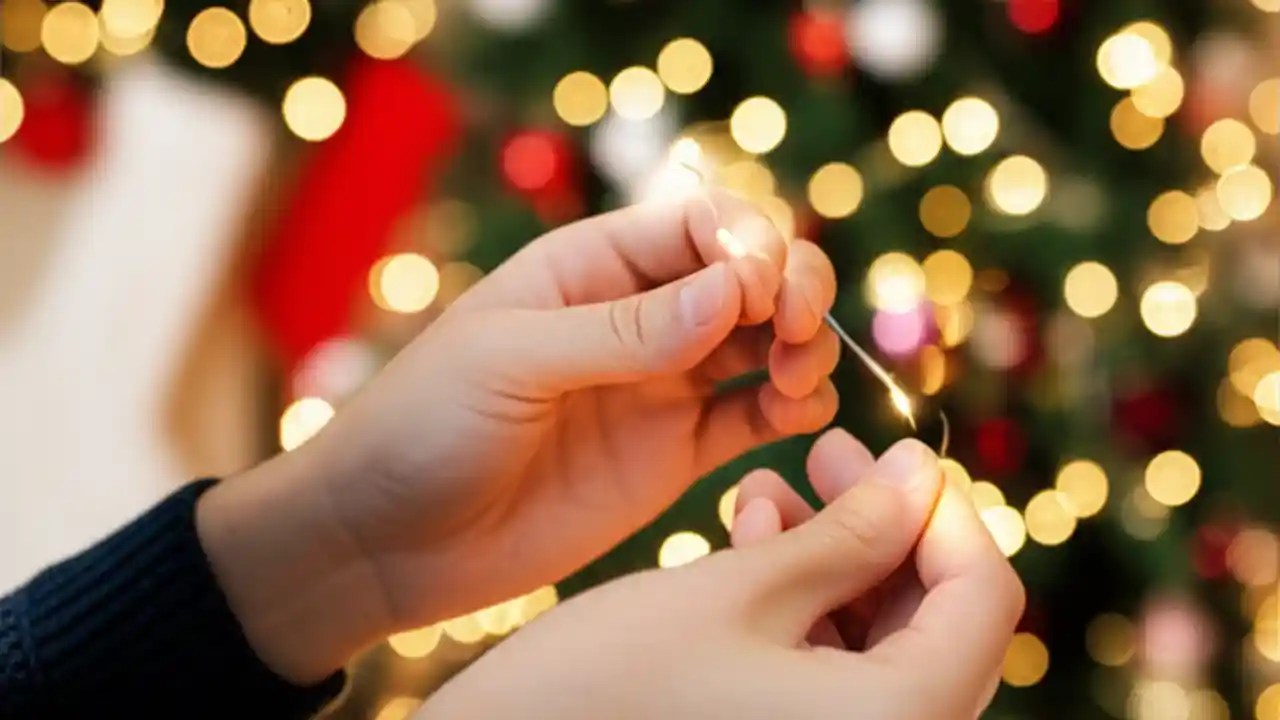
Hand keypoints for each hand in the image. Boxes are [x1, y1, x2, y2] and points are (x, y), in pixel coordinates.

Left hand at [197, 193, 840, 681]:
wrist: (383, 541)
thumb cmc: (421, 427)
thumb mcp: (510, 361)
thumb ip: (624, 331)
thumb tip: (734, 291)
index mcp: (590, 267)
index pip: (699, 223)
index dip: (748, 242)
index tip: (760, 289)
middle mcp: (637, 318)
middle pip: (748, 276)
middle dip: (793, 288)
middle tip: (796, 331)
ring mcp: (659, 387)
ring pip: (764, 344)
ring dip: (803, 348)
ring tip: (793, 381)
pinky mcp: (672, 456)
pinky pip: (753, 419)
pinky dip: (792, 409)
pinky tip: (798, 414)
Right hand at [418, 437, 1023, 719]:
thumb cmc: (608, 683)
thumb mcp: (740, 589)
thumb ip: (849, 532)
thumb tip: (919, 476)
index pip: (983, 598)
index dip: (945, 510)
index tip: (890, 452)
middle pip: (938, 624)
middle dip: (882, 528)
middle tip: (825, 455)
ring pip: (881, 644)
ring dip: (834, 562)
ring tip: (762, 492)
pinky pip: (834, 678)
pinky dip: (804, 610)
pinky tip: (747, 546)